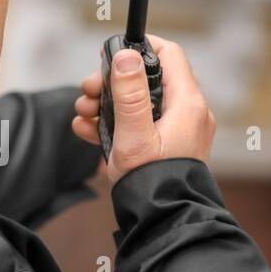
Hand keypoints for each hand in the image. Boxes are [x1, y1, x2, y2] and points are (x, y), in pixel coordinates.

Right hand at [71, 34, 215, 183]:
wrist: (163, 223)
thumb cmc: (152, 184)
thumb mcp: (134, 136)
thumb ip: (130, 94)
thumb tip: (127, 55)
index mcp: (187, 104)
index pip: (169, 55)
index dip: (139, 48)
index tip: (110, 54)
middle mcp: (187, 113)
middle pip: (149, 79)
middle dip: (112, 82)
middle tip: (87, 91)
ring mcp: (178, 130)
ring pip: (141, 102)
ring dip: (108, 103)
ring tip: (83, 114)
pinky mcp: (167, 145)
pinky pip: (141, 124)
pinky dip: (116, 123)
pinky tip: (88, 130)